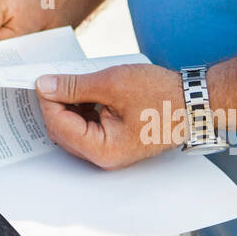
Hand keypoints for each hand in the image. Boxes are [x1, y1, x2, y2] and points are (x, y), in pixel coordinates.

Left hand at [35, 63, 186, 168]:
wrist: (195, 101)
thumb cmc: (161, 94)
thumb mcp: (112, 82)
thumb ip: (74, 86)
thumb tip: (44, 85)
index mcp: (103, 149)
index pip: (59, 126)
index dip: (47, 100)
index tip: (41, 78)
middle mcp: (104, 157)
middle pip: (62, 131)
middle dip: (54, 104)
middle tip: (52, 78)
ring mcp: (109, 151)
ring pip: (72, 129)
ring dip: (67, 105)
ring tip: (72, 81)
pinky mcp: (115, 141)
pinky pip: (87, 127)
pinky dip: (81, 108)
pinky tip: (85, 90)